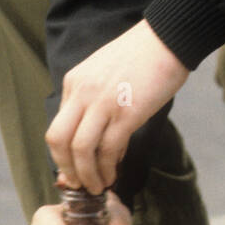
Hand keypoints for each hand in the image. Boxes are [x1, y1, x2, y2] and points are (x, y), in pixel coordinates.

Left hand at [46, 19, 189, 193]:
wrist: (167, 38)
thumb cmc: (140, 57)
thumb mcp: (103, 75)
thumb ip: (92, 104)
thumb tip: (90, 145)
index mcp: (74, 83)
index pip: (57, 127)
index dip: (62, 156)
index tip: (73, 172)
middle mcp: (82, 92)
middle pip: (59, 140)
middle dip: (67, 169)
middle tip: (80, 184)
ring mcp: (103, 102)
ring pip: (81, 150)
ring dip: (88, 175)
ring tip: (98, 186)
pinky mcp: (127, 112)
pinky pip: (109, 149)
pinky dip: (108, 167)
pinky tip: (114, 174)